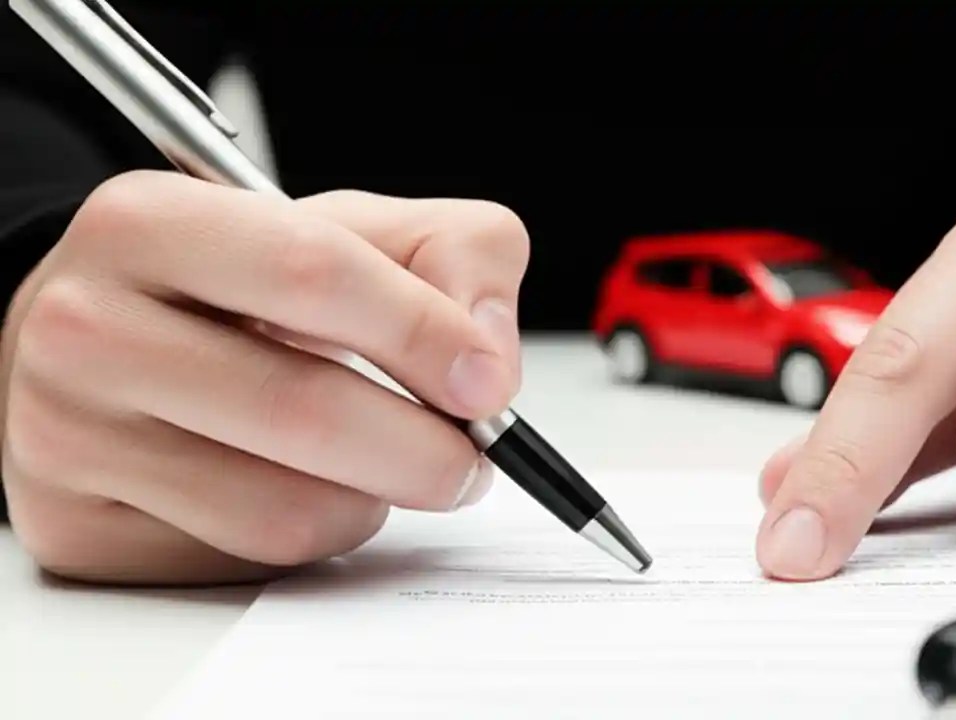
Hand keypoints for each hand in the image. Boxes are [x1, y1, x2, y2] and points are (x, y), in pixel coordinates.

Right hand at [0, 171, 527, 583]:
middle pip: (302, 411)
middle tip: (470, 459)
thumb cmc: (240, 286)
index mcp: (151, 221)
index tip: (489, 385)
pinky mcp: (78, 527)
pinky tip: (303, 487)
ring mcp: (66, 435)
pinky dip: (315, 533)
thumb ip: (454, 254)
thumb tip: (488, 360)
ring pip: (283, 509)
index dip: (424, 334)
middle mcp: (83, 324)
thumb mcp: (352, 228)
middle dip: (424, 450)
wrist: (108, 340)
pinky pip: (248, 559)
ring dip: (371, 499)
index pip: (313, 272)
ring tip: (375, 463)